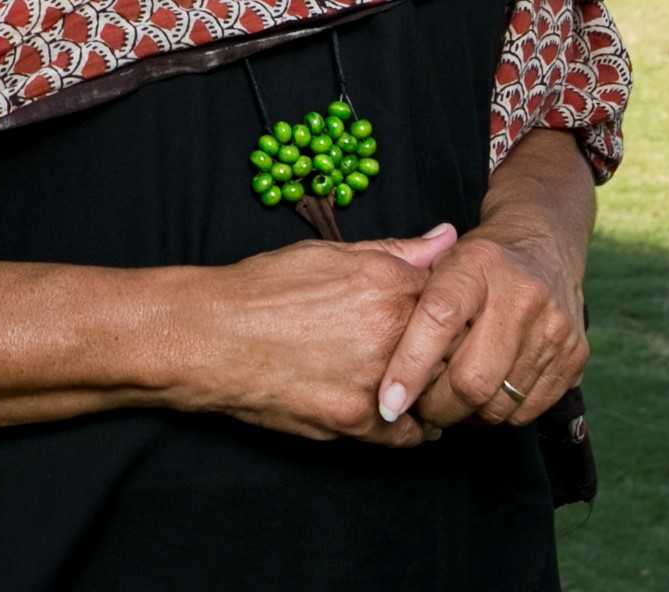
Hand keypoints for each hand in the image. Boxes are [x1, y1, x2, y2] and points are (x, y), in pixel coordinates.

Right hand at [187, 223, 460, 446]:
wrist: (213, 337)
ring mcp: (376, 378)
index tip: (447, 317)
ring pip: (436, 393)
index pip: (456, 299)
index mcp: (389, 282)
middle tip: (442, 353)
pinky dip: (412, 426)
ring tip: (421, 384)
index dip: (454, 309)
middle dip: (451, 351)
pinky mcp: (357, 420)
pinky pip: (408, 433)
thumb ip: (397, 250)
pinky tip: (404, 413)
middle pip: (454, 348)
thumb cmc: (264, 289)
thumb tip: (447, 236)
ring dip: (433, 390)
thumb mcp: (330, 253)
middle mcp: (390, 329)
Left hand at [373, 222, 586, 430]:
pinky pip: (529, 410)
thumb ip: (409, 302)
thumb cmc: (478, 263)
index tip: (388, 403)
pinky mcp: (575, 356)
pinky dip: (501, 413)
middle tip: (422, 409)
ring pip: (499, 403)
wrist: (544, 244)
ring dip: (468, 415)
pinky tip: (487, 396)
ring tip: (453, 401)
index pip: (438, 321)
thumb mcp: (440, 261)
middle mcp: (522, 296)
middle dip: (438, 407)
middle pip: (472, 379)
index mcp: (478, 265)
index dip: (409, 367)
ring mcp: (554, 328)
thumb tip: (384, 370)